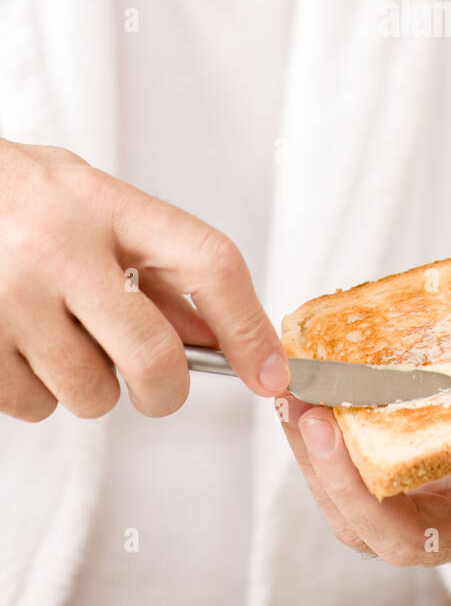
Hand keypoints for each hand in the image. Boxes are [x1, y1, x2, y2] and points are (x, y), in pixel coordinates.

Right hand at [0, 139, 289, 420]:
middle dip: (166, 388)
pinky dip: (39, 392)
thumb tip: (216, 340)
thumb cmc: (24, 198)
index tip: (269, 372)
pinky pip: (34, 406)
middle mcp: (60, 249)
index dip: (249, 326)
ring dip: (91, 385)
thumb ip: (154, 265)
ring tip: (63, 336)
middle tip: (157, 384)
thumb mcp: (96, 206)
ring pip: (91, 394)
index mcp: (106, 205)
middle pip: (153, 355)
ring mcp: (11, 298)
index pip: (208, 264)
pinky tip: (24, 345)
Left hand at [275, 295, 450, 565]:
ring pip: (353, 516)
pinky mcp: (367, 499)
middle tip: (331, 429)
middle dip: (361, 491)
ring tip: (298, 404)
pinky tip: (292, 394)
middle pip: (405, 536)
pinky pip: (331, 486)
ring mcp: (407, 519)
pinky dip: (306, 443)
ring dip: (317, 464)